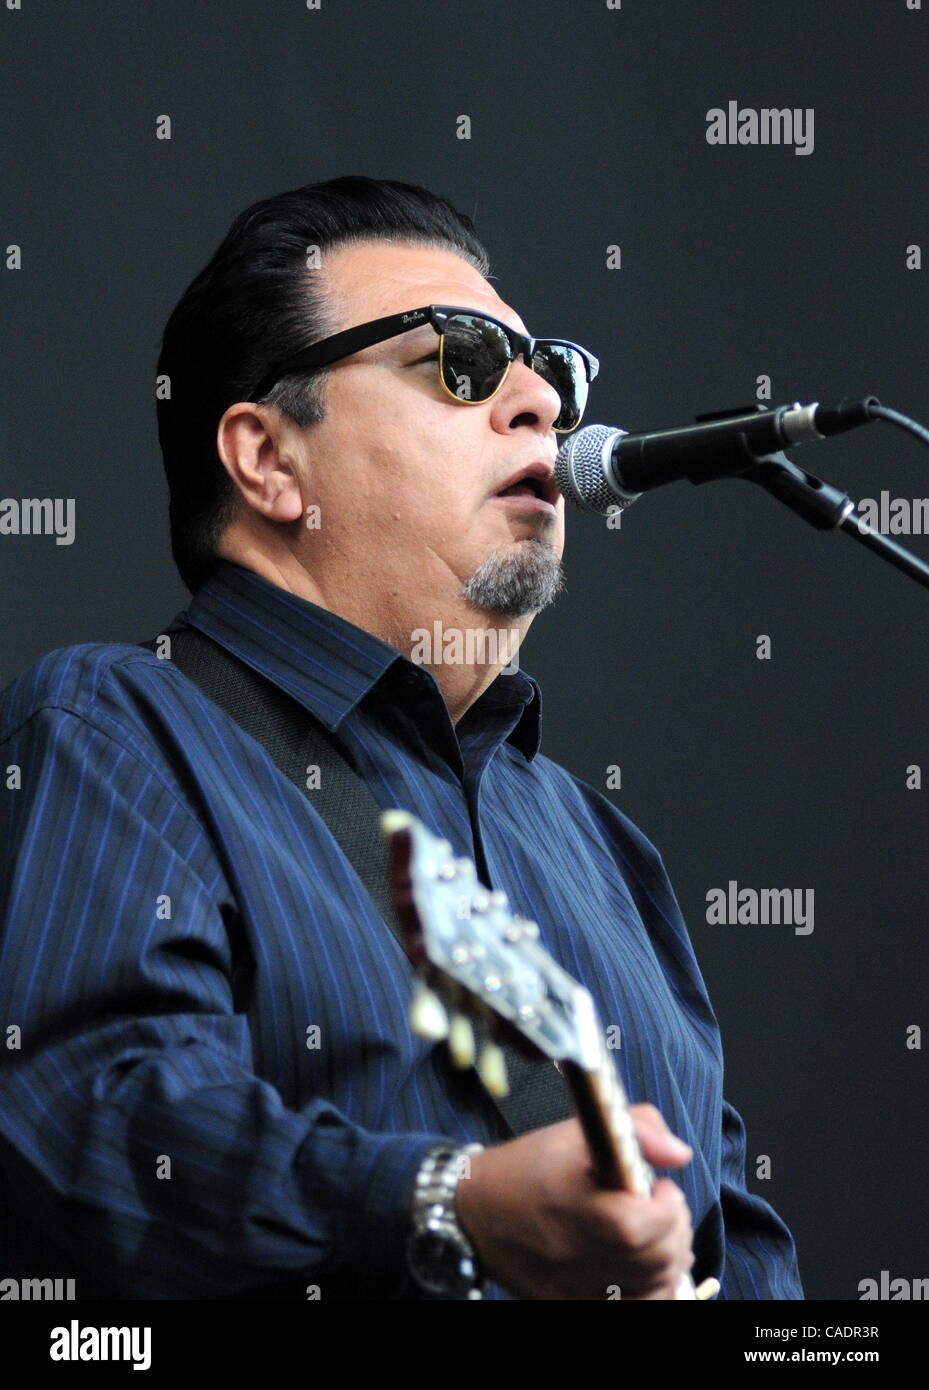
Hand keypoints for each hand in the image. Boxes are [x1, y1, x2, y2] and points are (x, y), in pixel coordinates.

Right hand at [454, 1103, 694, 1299]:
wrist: (475, 1213)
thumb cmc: (527, 1168)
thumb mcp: (576, 1132)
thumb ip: (637, 1129)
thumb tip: (679, 1153)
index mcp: (582, 1205)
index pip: (648, 1223)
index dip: (667, 1204)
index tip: (658, 1187)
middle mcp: (580, 1252)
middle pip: (659, 1259)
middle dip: (674, 1230)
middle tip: (661, 1210)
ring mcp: (577, 1288)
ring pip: (655, 1288)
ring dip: (667, 1260)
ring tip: (654, 1237)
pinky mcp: (572, 1305)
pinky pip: (634, 1308)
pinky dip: (650, 1291)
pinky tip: (641, 1269)